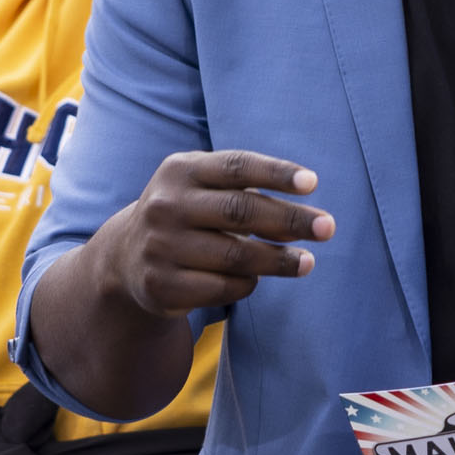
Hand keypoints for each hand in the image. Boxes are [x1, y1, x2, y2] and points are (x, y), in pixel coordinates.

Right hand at [86, 150, 332, 318]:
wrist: (126, 258)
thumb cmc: (187, 215)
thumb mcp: (208, 194)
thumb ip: (251, 200)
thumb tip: (300, 226)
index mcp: (180, 170)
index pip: (236, 166)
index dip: (276, 173)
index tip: (312, 184)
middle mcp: (165, 205)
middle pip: (241, 211)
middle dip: (291, 220)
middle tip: (328, 228)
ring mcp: (159, 246)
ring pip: (236, 255)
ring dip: (279, 261)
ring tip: (307, 262)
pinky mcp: (161, 285)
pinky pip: (222, 287)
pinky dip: (247, 284)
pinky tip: (255, 279)